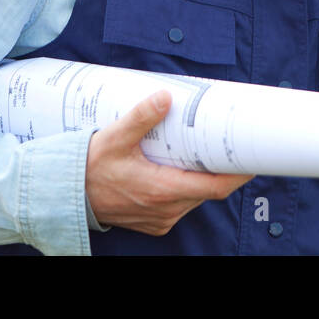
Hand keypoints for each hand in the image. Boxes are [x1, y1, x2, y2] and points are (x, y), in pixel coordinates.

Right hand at [85, 90, 253, 235]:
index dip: (238, 174)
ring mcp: (160, 218)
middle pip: (209, 190)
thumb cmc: (88, 167)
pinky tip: (184, 168)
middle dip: (222, 169)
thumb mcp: (114, 137)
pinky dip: (187, 187)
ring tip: (208, 152)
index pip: (215, 187)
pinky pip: (181, 205)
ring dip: (204, 178)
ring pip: (196, 197)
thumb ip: (141, 118)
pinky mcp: (154, 221)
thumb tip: (165, 96)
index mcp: (161, 190)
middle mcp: (165, 209)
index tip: (254, 158)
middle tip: (231, 144)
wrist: (64, 196)